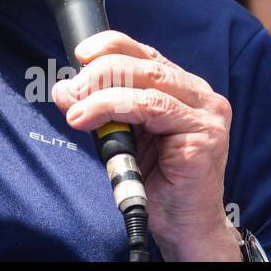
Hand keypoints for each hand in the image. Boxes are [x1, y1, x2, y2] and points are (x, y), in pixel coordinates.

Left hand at [50, 30, 242, 260]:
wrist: (183, 225)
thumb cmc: (155, 180)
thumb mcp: (121, 134)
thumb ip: (100, 107)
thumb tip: (65, 88)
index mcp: (181, 88)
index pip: (144, 53)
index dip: (110, 45)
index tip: (80, 54)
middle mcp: (199, 95)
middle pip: (142, 63)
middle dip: (98, 72)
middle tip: (70, 91)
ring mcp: (206, 114)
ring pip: (145, 82)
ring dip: (100, 92)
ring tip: (74, 109)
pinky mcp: (204, 135)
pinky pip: (151, 107)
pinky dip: (112, 107)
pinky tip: (88, 118)